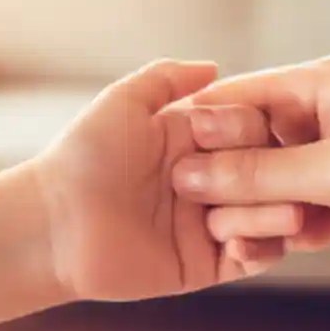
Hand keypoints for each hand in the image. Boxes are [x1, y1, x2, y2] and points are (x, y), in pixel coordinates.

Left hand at [29, 60, 302, 301]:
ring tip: (269, 214)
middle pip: (269, 172)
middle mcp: (209, 179)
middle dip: (275, 175)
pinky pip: (254, 258)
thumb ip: (166, 79)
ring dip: (272, 213)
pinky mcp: (205, 263)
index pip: (251, 128)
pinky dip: (262, 248)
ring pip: (269, 215)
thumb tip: (214, 66)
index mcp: (195, 140)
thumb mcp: (123, 103)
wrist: (54, 225)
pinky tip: (241, 241)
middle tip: (273, 180)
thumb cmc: (83, 158)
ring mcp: (209, 223)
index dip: (251, 131)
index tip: (239, 136)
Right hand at [172, 55, 329, 264]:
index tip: (160, 162)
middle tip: (201, 213)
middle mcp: (319, 121)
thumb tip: (190, 173)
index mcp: (317, 85)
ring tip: (238, 239)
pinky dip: (278, 236)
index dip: (197, 129)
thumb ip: (264, 174)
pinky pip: (295, 219)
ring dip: (251, 214)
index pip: (236, 98)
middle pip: (246, 148)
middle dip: (223, 180)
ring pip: (268, 190)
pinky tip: (264, 252)